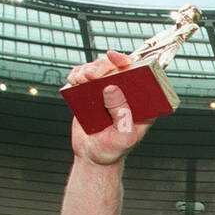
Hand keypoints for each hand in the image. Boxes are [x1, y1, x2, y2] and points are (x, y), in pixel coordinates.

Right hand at [66, 50, 154, 165]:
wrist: (93, 157)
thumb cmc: (113, 150)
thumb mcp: (123, 136)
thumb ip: (122, 115)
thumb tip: (112, 87)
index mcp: (141, 102)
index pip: (139, 75)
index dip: (127, 61)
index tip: (113, 57)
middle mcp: (125, 93)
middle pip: (116, 67)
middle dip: (101, 66)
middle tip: (90, 75)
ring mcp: (107, 92)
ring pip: (99, 69)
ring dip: (87, 69)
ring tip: (79, 80)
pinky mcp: (91, 93)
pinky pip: (84, 77)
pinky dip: (77, 74)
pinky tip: (74, 80)